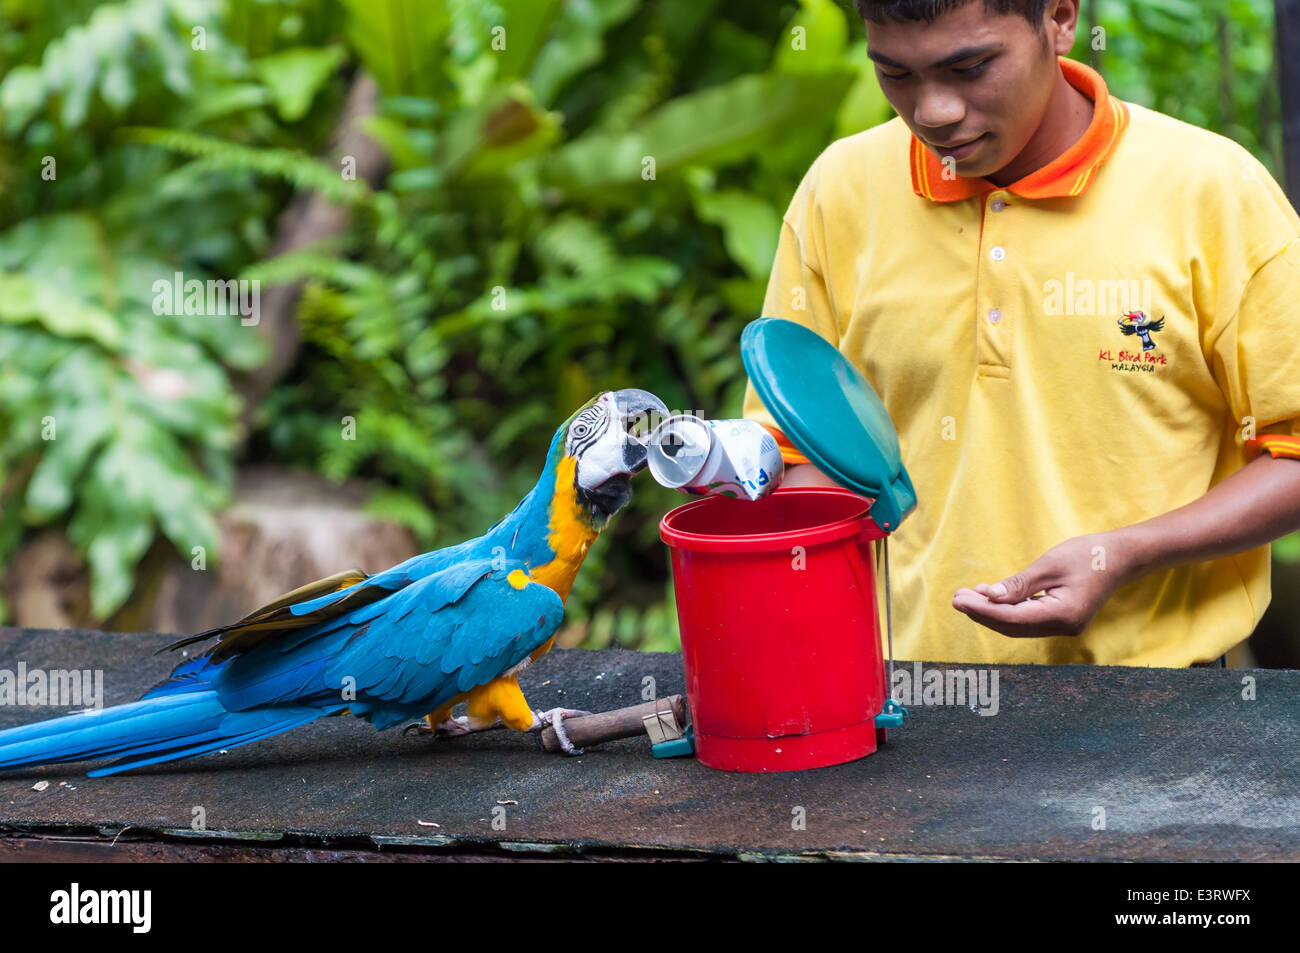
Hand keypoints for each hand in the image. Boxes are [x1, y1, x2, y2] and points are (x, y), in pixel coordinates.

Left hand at [951, 532, 1137, 637]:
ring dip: (992, 613)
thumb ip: (1019, 584)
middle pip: (1013, 626)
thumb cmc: (1088, 555)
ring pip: (1018, 626)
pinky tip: (990, 597)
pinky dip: (1007, 610)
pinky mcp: (1062, 620)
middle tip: (956, 598)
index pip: (1013, 619)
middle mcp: (1064, 627)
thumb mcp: (1049, 565)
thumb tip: (989, 597)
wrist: (1120, 557)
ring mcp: (1064, 626)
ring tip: (967, 597)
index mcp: (1063, 615)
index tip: (959, 601)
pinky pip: (1027, 619)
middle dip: (982, 613)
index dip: (983, 611)